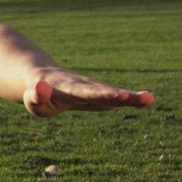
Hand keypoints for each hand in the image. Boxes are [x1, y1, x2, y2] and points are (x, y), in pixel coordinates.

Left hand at [22, 68, 153, 116]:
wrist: (42, 80)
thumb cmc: (36, 94)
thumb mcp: (32, 99)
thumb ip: (35, 96)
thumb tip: (39, 88)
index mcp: (67, 88)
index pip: (85, 92)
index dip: (102, 94)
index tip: (118, 95)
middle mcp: (83, 86)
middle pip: (105, 91)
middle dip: (123, 95)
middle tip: (144, 98)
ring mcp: (91, 89)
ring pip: (112, 93)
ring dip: (130, 97)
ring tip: (150, 98)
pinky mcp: (96, 95)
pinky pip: (112, 98)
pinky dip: (127, 99)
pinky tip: (143, 101)